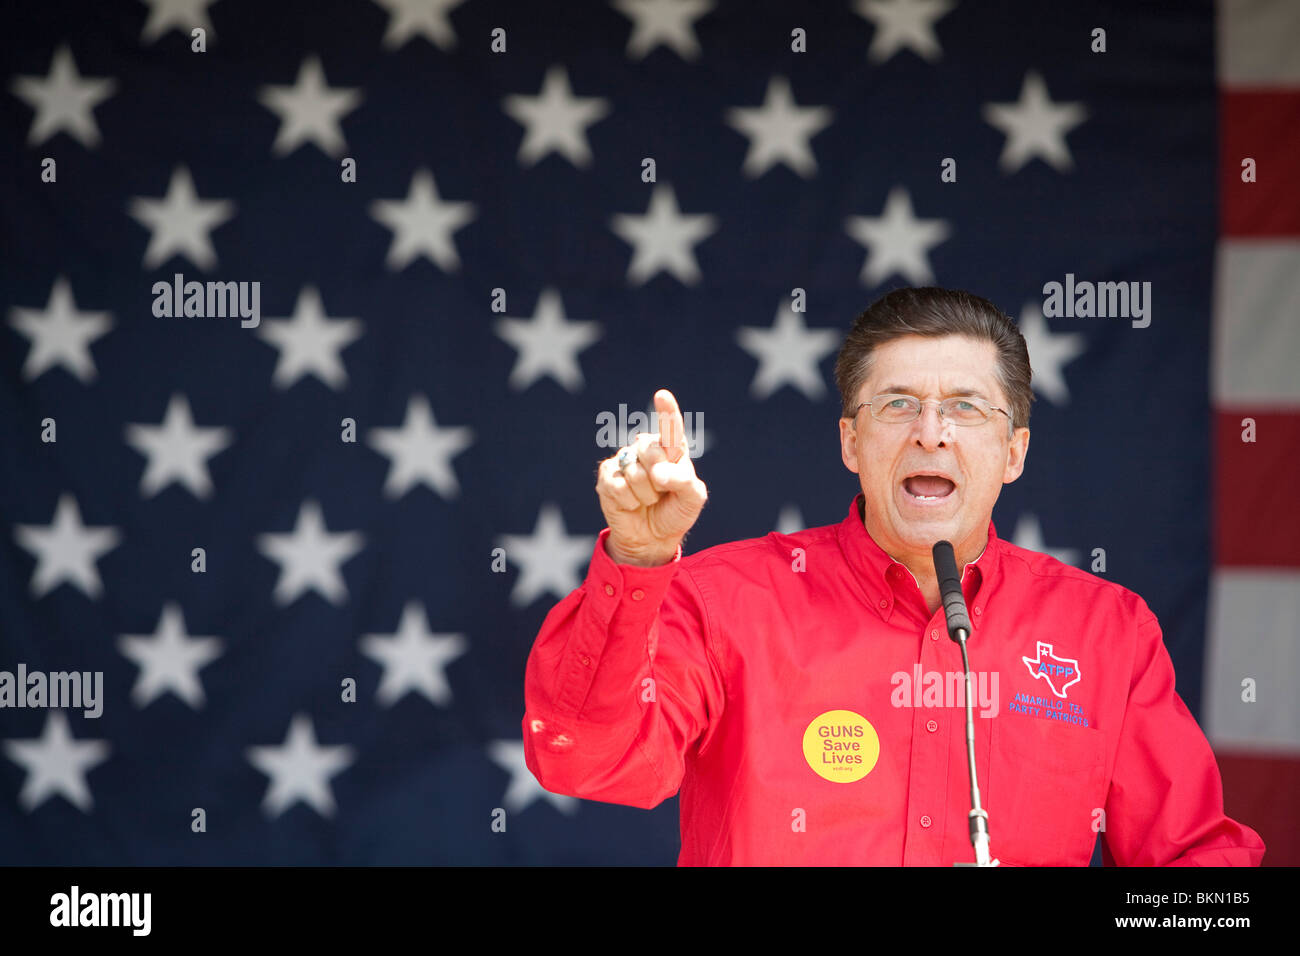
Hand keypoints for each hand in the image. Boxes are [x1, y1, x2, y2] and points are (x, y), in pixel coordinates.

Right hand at [596, 389, 707, 565]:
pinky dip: (628, 501)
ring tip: (647, 500)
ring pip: (634, 472)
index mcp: (671, 448)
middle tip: (661, 492)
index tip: (662, 396)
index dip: (666, 412)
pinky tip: (631, 504)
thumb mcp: (692, 499)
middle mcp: (647, 448)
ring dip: (645, 494)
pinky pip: (618, 485)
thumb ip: (683, 481)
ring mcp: (624, 460)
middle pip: (650, 449)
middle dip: (659, 477)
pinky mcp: (607, 476)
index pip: (670, 427)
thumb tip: (657, 473)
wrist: (653, 538)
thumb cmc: (676, 512)